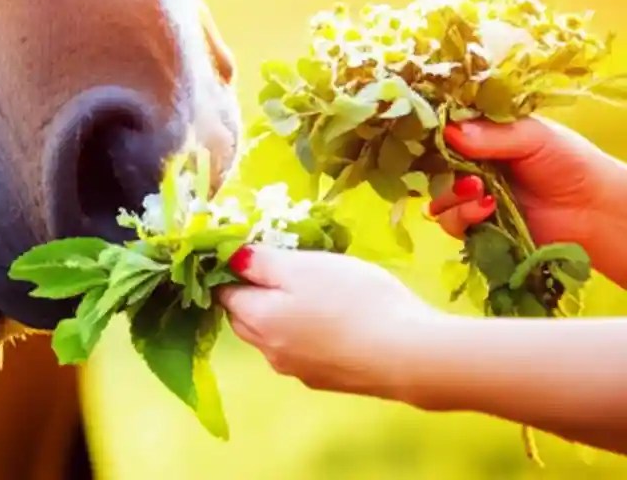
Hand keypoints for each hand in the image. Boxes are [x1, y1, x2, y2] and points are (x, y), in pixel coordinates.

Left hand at [216, 245, 437, 397]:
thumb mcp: (302, 266)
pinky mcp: (325, 380)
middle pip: (244, 317)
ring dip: (281, 314)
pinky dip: (306, 333)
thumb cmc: (352, 300)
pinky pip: (301, 350)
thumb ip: (260, 261)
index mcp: (255, 319)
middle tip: (285, 268)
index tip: (255, 252)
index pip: (223, 292)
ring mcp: (296, 370)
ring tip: (314, 292)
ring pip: (273, 335)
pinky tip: (334, 320)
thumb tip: (230, 257)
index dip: (234, 270)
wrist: (410, 356)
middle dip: (255, 293)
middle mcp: (267, 351)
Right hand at [429, 117, 626, 285]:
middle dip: (441, 170)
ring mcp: (471, 196)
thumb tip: (448, 132)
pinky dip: (462, 216)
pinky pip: (450, 222)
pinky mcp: (476, 225)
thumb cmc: (570, 163)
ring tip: (480, 193)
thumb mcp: (534, 137)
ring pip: (437, 196)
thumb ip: (493, 135)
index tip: (429, 134)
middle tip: (465, 172)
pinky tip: (486, 210)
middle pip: (432, 166)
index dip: (432, 132)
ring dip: (452, 196)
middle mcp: (470, 165)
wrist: (595, 212)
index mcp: (481, 135)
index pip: (443, 130)